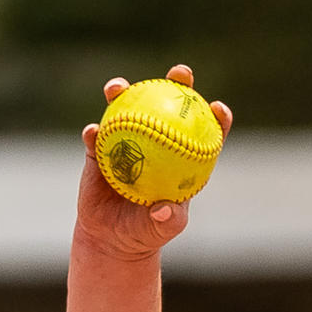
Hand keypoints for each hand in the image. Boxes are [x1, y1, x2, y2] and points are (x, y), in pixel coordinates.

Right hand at [75, 63, 227, 260]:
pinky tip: (93, 132)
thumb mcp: (163, 229)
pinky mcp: (100, 150)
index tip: (218, 108)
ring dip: (123, 93)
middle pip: (168, 104)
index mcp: (180, 156)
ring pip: (126, 109)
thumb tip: (164, 210)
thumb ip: (169, 219)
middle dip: (177, 82)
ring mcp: (126, 140)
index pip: (204, 130)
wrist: (112, 237)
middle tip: (179, 73)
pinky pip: (97, 137)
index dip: (215, 116)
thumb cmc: (145, 231)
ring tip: (118, 88)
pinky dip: (94, 132)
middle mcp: (156, 140)